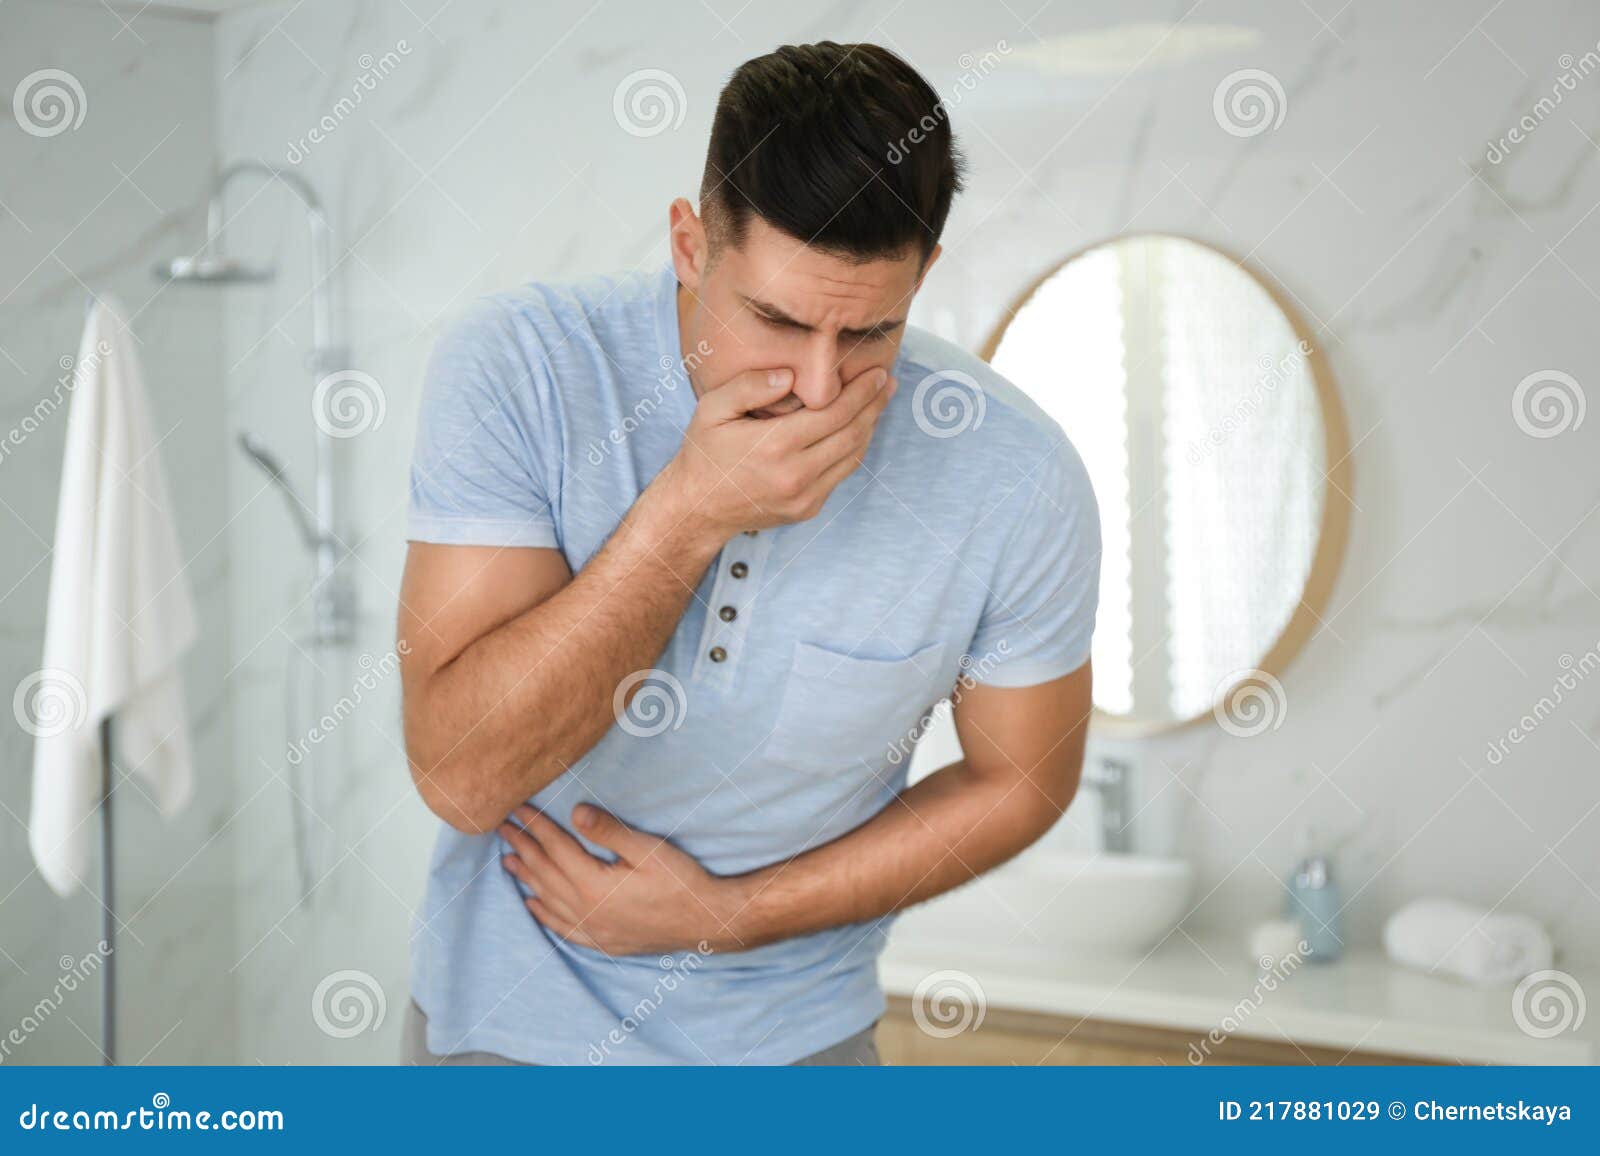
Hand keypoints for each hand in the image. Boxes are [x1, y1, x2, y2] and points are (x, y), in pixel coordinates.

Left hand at [498, 803, 747, 955]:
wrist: (705, 921)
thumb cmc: (681, 881)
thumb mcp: (647, 849)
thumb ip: (608, 831)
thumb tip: (573, 813)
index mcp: (593, 883)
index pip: (555, 847)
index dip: (535, 826)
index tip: (516, 809)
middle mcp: (585, 909)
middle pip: (545, 873)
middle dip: (523, 847)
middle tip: (502, 829)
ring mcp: (592, 929)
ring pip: (548, 900)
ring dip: (526, 878)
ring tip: (508, 861)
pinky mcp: (602, 940)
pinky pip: (562, 927)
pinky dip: (544, 914)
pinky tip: (533, 905)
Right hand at [655, 362, 895, 540]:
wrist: (697, 508)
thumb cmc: (704, 452)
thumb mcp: (713, 410)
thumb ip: (749, 386)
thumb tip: (790, 375)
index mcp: (775, 446)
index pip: (834, 414)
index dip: (861, 392)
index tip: (877, 373)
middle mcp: (796, 474)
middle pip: (851, 434)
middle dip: (874, 406)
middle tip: (888, 383)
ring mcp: (805, 497)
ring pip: (852, 457)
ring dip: (869, 427)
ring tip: (879, 402)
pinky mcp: (808, 509)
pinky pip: (840, 474)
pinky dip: (853, 449)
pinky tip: (856, 429)